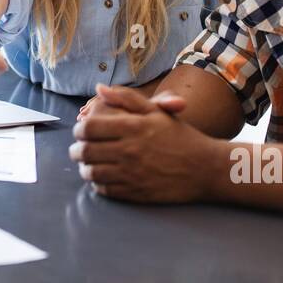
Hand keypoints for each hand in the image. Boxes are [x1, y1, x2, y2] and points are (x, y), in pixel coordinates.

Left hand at [68, 83, 212, 202]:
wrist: (205, 168)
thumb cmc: (181, 136)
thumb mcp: (156, 112)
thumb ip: (126, 98)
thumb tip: (100, 89)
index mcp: (132, 127)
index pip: (89, 128)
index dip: (79, 130)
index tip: (80, 132)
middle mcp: (129, 150)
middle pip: (85, 151)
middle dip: (76, 150)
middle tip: (78, 149)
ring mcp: (131, 173)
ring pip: (91, 172)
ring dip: (84, 168)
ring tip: (87, 164)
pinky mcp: (135, 192)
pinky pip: (104, 190)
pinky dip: (97, 184)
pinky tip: (101, 177)